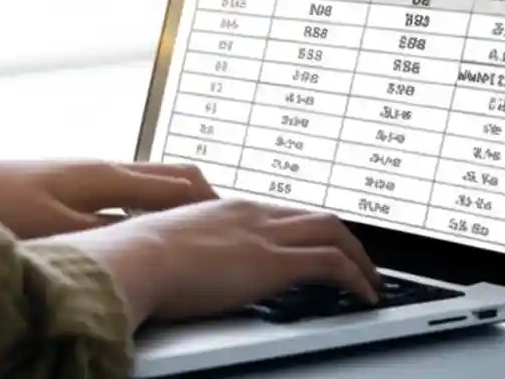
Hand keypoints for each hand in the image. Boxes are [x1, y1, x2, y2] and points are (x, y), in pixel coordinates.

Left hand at [0, 160, 217, 238]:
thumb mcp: (58, 228)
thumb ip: (110, 233)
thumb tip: (157, 237)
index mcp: (106, 176)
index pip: (181, 185)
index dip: (215, 204)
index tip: (243, 221)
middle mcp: (99, 168)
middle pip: (169, 175)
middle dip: (204, 195)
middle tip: (231, 219)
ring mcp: (80, 175)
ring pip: (145, 183)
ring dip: (174, 202)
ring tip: (193, 226)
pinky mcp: (61, 186)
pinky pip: (121, 192)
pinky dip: (145, 207)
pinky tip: (136, 229)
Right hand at [33, 199, 381, 327]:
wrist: (134, 260)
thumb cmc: (137, 259)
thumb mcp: (167, 248)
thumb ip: (186, 254)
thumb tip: (180, 272)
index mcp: (226, 209)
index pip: (281, 213)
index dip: (305, 231)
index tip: (314, 248)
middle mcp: (252, 214)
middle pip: (316, 216)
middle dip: (342, 239)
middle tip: (357, 263)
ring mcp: (265, 234)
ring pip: (333, 232)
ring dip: (358, 257)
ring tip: (370, 282)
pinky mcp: (274, 262)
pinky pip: (332, 264)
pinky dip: (355, 277)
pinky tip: (363, 295)